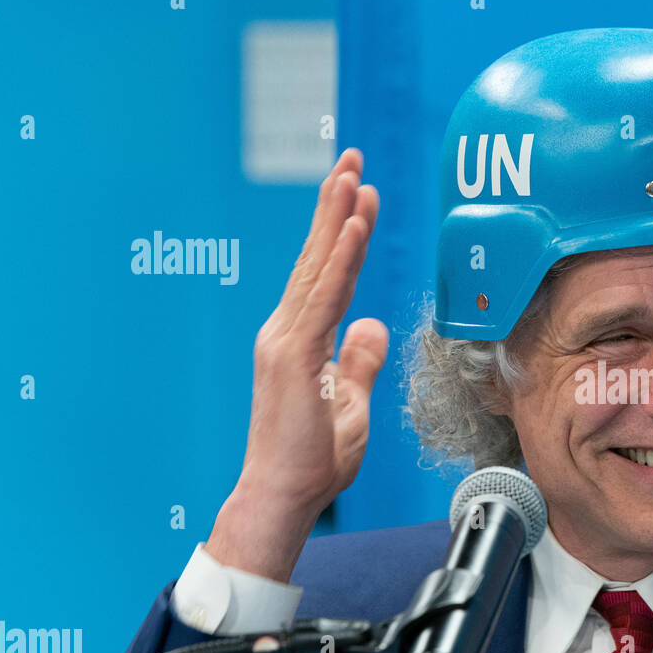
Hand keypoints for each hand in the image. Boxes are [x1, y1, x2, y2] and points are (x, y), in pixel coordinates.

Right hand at [206, 149, 384, 580]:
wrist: (282, 495)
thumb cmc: (312, 460)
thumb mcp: (351, 405)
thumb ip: (358, 362)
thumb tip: (371, 325)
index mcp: (301, 341)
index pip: (327, 275)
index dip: (344, 233)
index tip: (360, 194)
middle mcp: (287, 332)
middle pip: (318, 258)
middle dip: (336, 205)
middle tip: (352, 158)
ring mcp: (286, 341)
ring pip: (319, 268)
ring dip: (337, 218)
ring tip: (351, 173)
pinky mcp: (292, 356)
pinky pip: (323, 298)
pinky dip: (339, 261)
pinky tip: (353, 227)